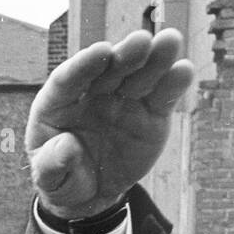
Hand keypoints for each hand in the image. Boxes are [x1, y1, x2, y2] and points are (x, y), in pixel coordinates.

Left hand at [26, 28, 194, 218]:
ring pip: (140, 75)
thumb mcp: (49, 178)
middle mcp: (92, 93)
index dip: (84, 64)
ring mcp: (124, 100)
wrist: (91, 192)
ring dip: (155, 58)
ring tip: (169, 41)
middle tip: (141, 41)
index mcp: (58, 102)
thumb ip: (51, 164)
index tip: (101, 52)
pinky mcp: (150, 113)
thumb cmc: (62, 178)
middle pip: (109, 69)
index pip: (68, 78)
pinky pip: (163, 96)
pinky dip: (173, 83)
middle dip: (124, 55)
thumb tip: (65, 147)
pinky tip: (184, 70)